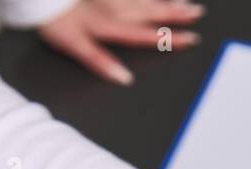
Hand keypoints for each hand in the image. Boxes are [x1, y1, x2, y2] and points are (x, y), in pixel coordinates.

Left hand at [38, 0, 203, 84]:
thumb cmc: (53, 19)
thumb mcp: (73, 45)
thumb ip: (99, 61)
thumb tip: (124, 78)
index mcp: (111, 26)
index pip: (146, 34)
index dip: (170, 38)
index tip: (191, 39)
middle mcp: (115, 8)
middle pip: (151, 11)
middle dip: (175, 14)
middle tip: (198, 13)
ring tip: (184, 1)